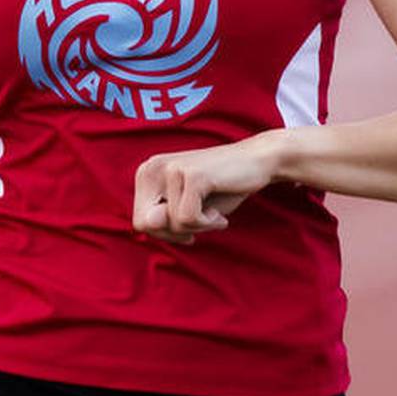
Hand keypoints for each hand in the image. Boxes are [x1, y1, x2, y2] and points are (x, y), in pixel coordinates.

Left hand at [132, 132, 283, 244]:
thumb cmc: (220, 187)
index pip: (139, 221)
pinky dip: (207, 224)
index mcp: (147, 172)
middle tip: (201, 220)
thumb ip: (162, 221)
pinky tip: (220, 214)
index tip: (189, 224)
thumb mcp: (185, 209)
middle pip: (147, 224)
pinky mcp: (192, 175)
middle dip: (175, 232)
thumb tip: (150, 222)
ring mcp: (172, 169)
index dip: (164, 233)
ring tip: (214, 213)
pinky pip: (188, 219)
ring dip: (197, 227)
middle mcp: (153, 166)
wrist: (257, 162)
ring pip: (170, 224)